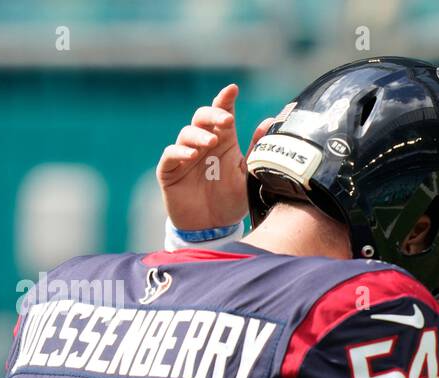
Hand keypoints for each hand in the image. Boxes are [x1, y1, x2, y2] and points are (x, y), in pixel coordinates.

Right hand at [156, 84, 272, 231]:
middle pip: (202, 117)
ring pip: (186, 133)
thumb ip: (256, 149)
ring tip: (211, 142)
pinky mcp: (170, 170)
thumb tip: (269, 121)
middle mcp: (203, 143)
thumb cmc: (230, 200)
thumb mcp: (248, 175)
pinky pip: (171, 155)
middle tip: (227, 120)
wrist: (212, 228)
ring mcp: (185, 155)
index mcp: (223, 141)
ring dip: (199, 134)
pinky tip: (191, 155)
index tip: (233, 89)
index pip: (222, 113)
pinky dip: (180, 151)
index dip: (225, 99)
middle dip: (213, 114)